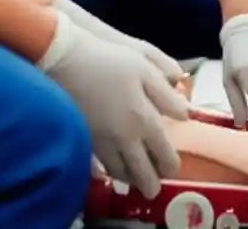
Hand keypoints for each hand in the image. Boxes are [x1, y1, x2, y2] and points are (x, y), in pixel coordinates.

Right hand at [38, 11, 189, 199]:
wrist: (62, 61)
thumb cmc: (107, 60)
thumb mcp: (145, 67)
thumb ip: (166, 93)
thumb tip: (184, 114)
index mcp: (144, 118)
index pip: (162, 150)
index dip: (169, 163)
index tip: (173, 170)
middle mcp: (123, 137)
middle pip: (140, 168)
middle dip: (150, 181)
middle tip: (154, 187)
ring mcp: (100, 141)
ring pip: (118, 170)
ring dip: (129, 179)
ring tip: (135, 181)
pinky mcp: (82, 138)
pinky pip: (98, 164)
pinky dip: (107, 171)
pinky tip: (109, 170)